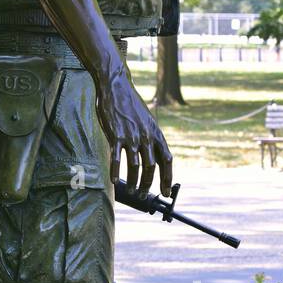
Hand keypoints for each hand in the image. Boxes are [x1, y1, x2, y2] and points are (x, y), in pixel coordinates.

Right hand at [95, 66, 172, 195]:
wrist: (116, 87)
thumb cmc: (129, 105)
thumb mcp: (146, 120)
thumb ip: (150, 137)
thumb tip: (153, 156)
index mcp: (156, 133)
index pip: (166, 160)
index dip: (168, 178)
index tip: (166, 192)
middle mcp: (146, 136)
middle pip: (151, 167)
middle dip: (149, 184)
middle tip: (144, 195)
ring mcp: (131, 136)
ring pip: (136, 166)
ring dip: (135, 182)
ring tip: (133, 191)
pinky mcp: (116, 135)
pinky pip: (117, 158)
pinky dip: (116, 171)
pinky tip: (114, 180)